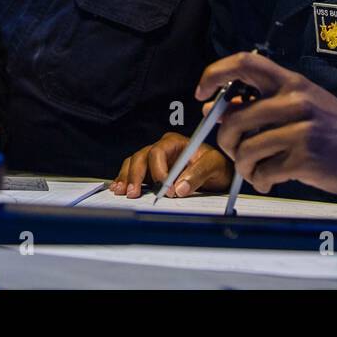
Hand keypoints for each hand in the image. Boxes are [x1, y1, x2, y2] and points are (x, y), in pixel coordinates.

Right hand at [110, 131, 232, 197]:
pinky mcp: (150, 174)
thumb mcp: (214, 166)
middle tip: (134, 193)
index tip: (165, 188)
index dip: (158, 170)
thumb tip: (180, 188)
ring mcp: (154, 162)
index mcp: (175, 143)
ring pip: (133, 164)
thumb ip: (198, 174)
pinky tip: (119, 189)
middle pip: (141, 157)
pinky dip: (125, 180)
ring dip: (126, 178)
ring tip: (123, 192)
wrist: (217, 175)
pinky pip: (132, 173)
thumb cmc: (216, 166)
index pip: (158, 152)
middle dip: (135, 175)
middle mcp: (161, 149)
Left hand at [197, 52, 336, 195]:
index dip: (215, 74)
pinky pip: (262, 173)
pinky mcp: (304, 158)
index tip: (201, 92)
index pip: (245, 62)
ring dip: (243, 166)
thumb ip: (259, 104)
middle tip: (233, 149)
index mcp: (291, 82)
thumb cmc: (328, 127)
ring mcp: (301, 130)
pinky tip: (269, 181)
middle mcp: (295, 100)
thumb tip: (214, 109)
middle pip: (234, 118)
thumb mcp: (297, 105)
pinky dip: (259, 181)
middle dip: (225, 139)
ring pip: (245, 150)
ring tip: (256, 170)